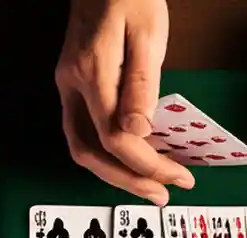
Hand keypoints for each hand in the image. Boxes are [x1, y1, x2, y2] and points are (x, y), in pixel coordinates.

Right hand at [56, 0, 193, 204]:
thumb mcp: (148, 33)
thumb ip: (142, 82)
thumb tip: (139, 130)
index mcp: (92, 71)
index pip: (115, 137)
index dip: (147, 165)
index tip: (179, 177)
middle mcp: (72, 83)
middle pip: (90, 151)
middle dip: (127, 180)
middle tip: (164, 194)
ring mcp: (68, 85)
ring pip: (81, 146)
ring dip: (114, 174)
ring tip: (151, 187)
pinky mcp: (73, 86)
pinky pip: (83, 131)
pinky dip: (107, 154)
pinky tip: (133, 161)